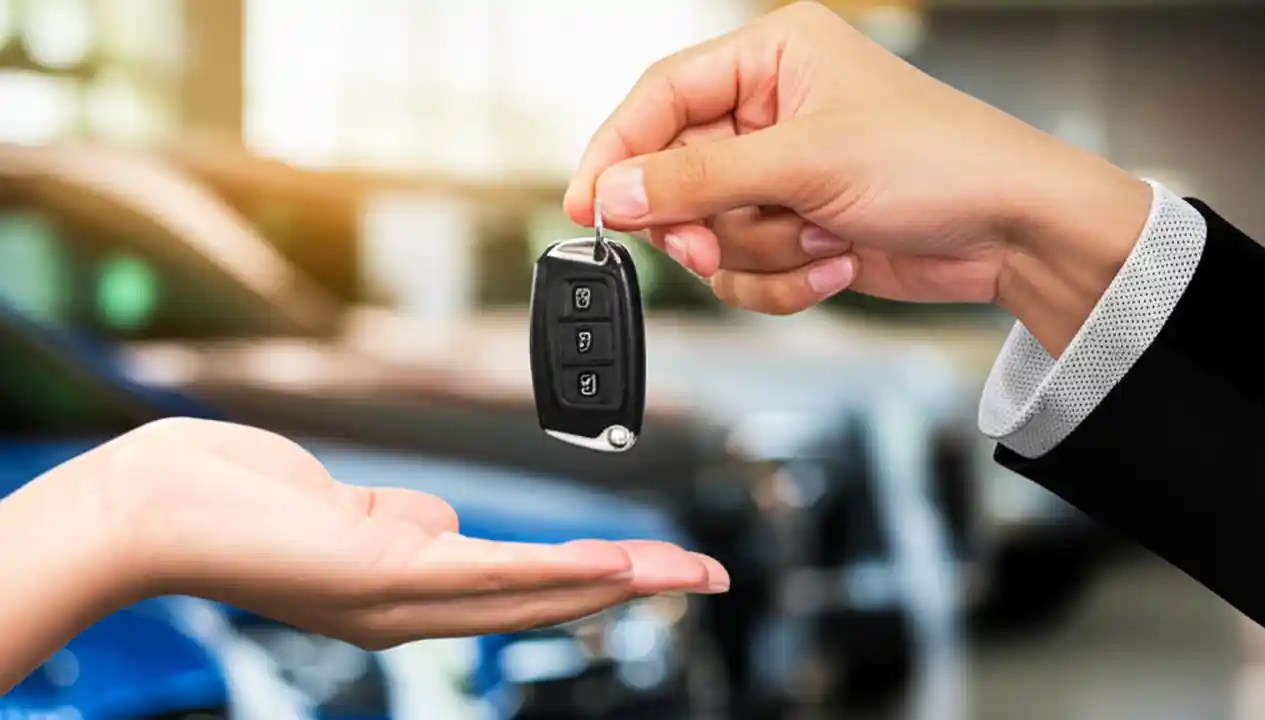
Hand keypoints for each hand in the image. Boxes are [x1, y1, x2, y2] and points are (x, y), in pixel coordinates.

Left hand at [1, 418, 725, 686]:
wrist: (150, 508)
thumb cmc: (238, 499)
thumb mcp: (342, 510)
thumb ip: (403, 520)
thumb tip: (446, 519)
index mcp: (407, 591)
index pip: (520, 591)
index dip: (594, 584)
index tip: (654, 571)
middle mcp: (411, 609)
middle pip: (545, 603)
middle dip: (635, 590)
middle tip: (708, 580)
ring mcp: (399, 597)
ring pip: (531, 595)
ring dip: (617, 583)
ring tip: (685, 575)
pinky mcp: (381, 575)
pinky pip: (488, 575)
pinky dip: (557, 576)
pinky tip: (612, 569)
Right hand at [565, 1, 1151, 355]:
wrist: (1012, 233)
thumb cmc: (939, 163)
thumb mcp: (805, 162)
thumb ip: (696, 179)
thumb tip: (611, 192)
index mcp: (772, 57)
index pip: (660, 97)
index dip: (616, 153)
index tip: (584, 206)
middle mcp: (771, 111)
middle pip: (676, 175)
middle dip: (705, 220)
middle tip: (713, 243)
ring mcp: (782, 176)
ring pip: (710, 232)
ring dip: (761, 252)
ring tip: (820, 237)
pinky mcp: (797, 229)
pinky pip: (746, 269)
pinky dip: (785, 279)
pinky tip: (837, 260)